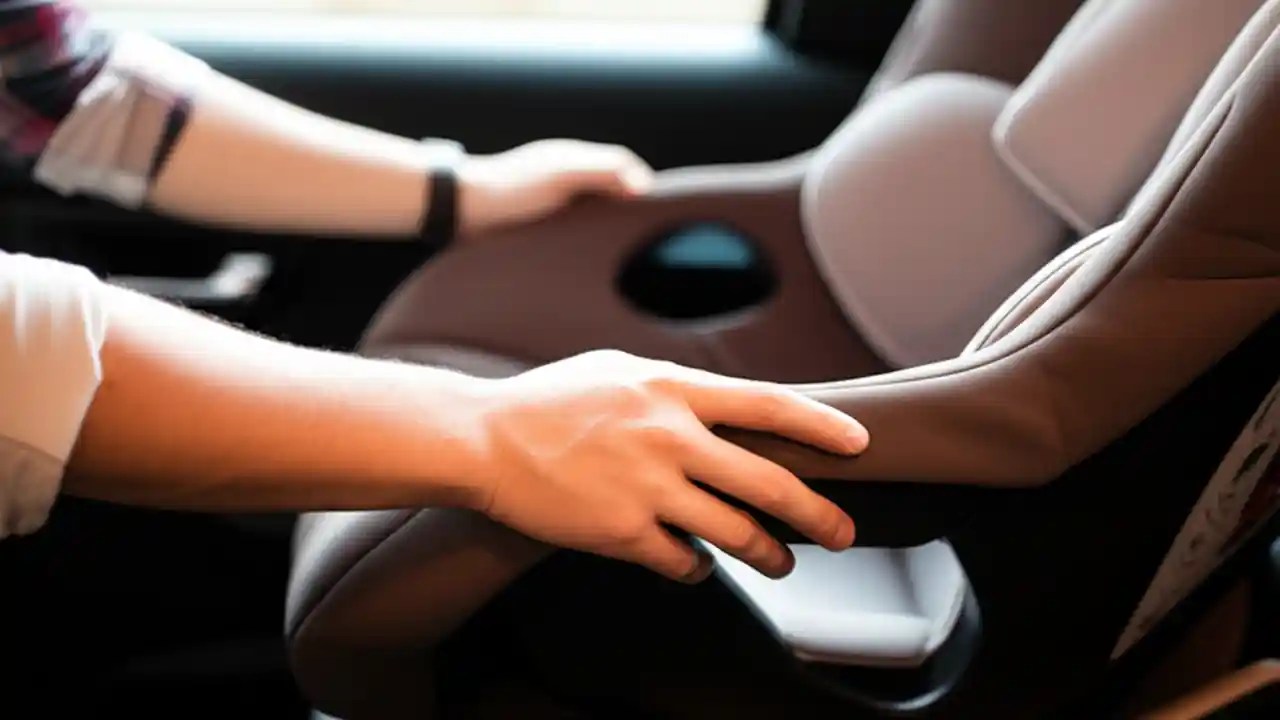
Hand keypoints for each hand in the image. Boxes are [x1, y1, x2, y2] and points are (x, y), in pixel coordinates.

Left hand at [458, 139, 653, 233]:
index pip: (621, 164)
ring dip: (606, 220)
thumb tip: (642, 185)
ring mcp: (549, 194)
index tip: (656, 211)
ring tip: (618, 243)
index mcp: (572, 157)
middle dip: (627, 202)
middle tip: (642, 230)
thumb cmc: (508, 191)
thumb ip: (602, 172)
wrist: (460, 209)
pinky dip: (586, 231)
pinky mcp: (536, 215)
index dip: (641, 184)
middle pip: (608, 183)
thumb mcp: (561, 177)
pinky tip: (585, 249)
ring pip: (590, 204)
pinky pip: (572, 221)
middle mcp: (562, 172)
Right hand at [468, 350, 867, 582]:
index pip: (768, 405)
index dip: (821, 428)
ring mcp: (647, 488)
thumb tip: (727, 406)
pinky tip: (697, 564)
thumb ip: (676, 386)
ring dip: (770, 554)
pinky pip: (684, 562)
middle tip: (844, 532)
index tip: (858, 446)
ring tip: (783, 561)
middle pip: (768, 483)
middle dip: (818, 514)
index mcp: (672, 389)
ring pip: (736, 533)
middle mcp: (669, 437)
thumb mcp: (620, 369)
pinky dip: (699, 568)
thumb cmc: (551, 400)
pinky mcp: (622, 532)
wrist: (484, 439)